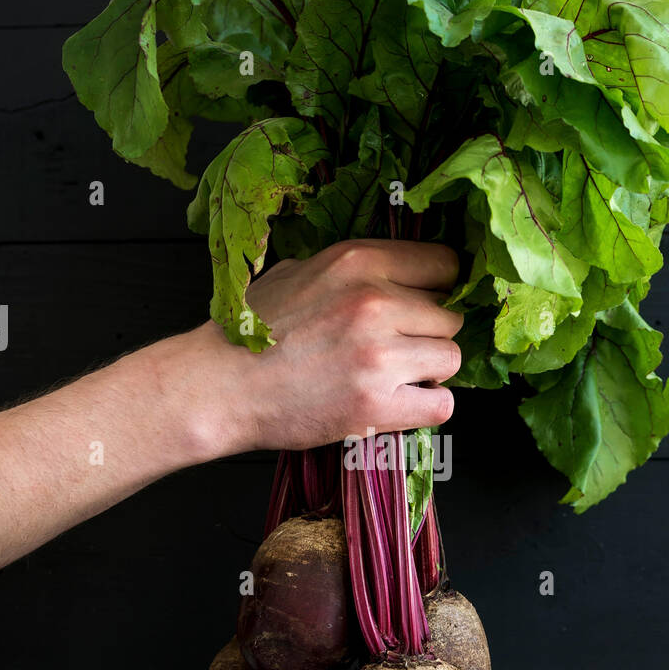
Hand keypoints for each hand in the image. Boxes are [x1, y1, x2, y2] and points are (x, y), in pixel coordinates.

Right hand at [190, 239, 462, 455]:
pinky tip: (399, 404)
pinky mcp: (376, 404)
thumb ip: (353, 270)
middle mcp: (376, 302)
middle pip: (450, 316)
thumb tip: (399, 274)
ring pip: (451, 358)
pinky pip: (442, 405)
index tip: (428, 304)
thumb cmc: (251, 332)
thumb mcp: (299, 272)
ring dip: (430, 372)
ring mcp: (379, 354)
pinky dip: (427, 408)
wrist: (217, 387)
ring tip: (395, 378)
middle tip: (399, 350)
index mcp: (359, 261)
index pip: (445, 264)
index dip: (441, 288)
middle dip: (430, 334)